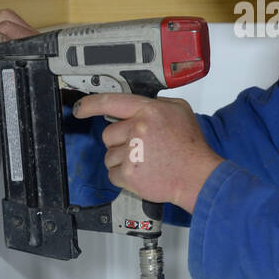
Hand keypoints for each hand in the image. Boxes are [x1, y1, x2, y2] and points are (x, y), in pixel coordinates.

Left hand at [74, 93, 222, 213]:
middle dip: (119, 141)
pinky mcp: (129, 174)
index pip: (110, 102)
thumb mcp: (180, 111)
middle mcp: (138, 129)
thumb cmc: (191, 147)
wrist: (198, 176)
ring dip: (122, 159)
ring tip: (145, 161)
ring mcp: (132, 153)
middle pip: (108, 134)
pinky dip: (124, 176)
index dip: (90, 104)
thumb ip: (156, 103)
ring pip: (109, 155)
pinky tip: (142, 173)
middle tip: (140, 147)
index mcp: (148, 111)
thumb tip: (137, 105)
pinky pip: (112, 174)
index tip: (80, 109)